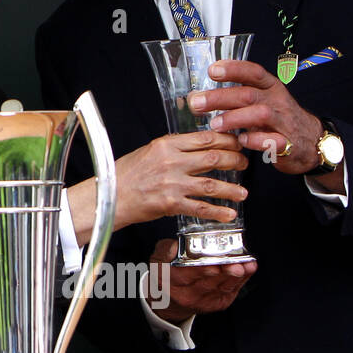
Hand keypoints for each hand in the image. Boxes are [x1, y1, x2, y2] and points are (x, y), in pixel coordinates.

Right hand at [67, 131, 247, 243]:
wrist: (108, 196)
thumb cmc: (126, 174)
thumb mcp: (148, 152)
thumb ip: (173, 148)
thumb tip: (197, 146)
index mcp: (166, 144)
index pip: (205, 138)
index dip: (227, 140)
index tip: (237, 143)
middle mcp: (171, 161)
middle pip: (213, 157)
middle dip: (235, 160)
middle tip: (244, 165)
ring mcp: (172, 183)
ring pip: (211, 183)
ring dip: (231, 189)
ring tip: (243, 193)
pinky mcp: (170, 203)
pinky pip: (200, 207)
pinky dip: (217, 212)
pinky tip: (229, 214)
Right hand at [146, 239, 256, 323]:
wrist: (168, 301)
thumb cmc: (166, 275)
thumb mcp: (158, 259)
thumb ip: (167, 249)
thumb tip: (177, 245)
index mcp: (168, 280)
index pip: (185, 274)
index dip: (201, 268)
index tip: (212, 261)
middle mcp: (185, 293)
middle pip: (207, 281)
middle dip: (224, 271)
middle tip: (236, 264)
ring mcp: (202, 301)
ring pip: (221, 286)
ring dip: (236, 275)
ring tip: (246, 264)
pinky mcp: (215, 304)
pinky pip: (229, 291)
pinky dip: (240, 280)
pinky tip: (247, 270)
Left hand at [189, 60, 322, 175]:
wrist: (311, 142)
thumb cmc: (279, 118)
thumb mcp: (263, 100)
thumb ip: (237, 95)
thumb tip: (201, 94)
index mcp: (270, 88)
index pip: (253, 72)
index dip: (234, 69)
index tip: (212, 70)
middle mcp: (277, 101)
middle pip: (248, 94)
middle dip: (220, 97)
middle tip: (197, 102)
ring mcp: (283, 122)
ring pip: (260, 114)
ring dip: (234, 118)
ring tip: (214, 124)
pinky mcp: (287, 144)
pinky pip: (272, 140)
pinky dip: (256, 140)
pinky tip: (241, 141)